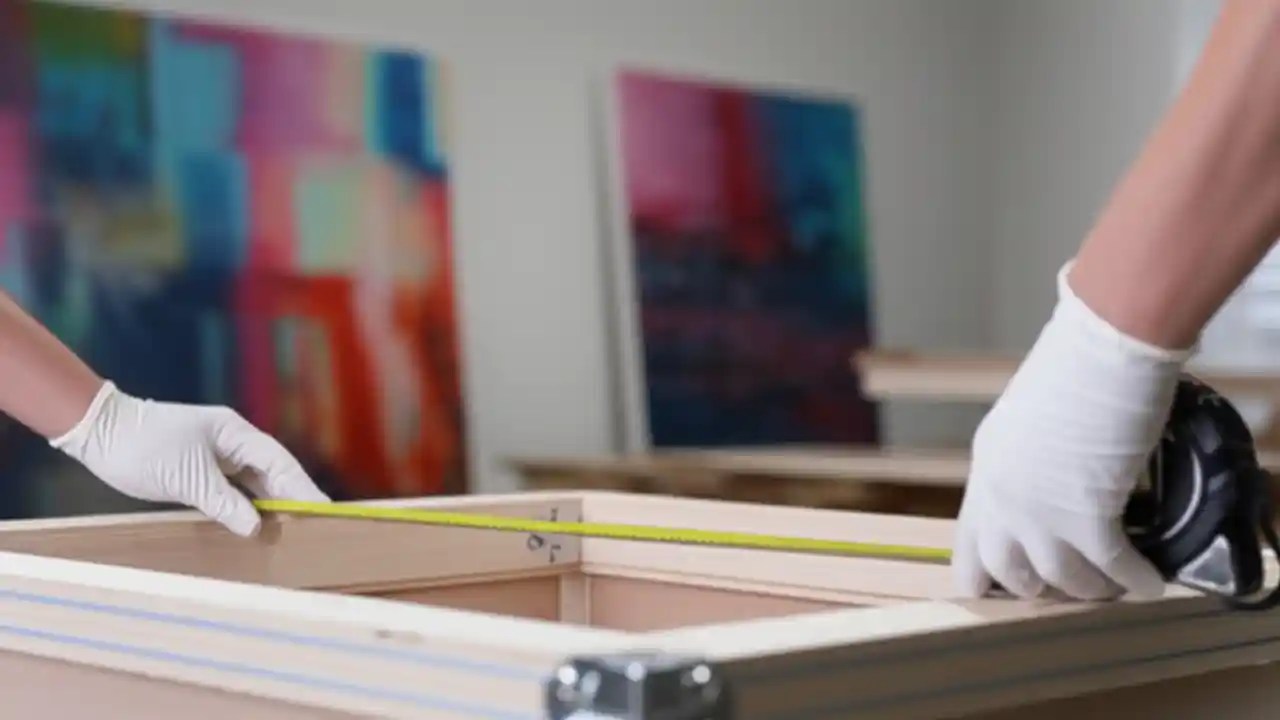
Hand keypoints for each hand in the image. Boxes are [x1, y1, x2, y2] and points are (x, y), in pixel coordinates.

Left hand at [49, 381, 329, 536]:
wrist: (97, 432)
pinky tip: (257, 522)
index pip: (279, 463)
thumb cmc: (142, 447)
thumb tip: (255, 527)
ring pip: (253, 481)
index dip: (302, 487)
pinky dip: (246, 505)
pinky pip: (233, 488)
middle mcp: (231, 441)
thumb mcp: (187, 480)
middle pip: (272, 471)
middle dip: (294, 496)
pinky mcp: (200, 468)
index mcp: (234, 433)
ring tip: (293, 528)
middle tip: (318, 523)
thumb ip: (225, 503)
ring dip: (271, 503)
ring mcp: (216, 454)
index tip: (323, 509)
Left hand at [952, 262, 1191, 600]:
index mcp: (985, 468)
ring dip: (1090, 589)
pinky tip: (1151, 583)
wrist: (1104, 347)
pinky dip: (1134, 580)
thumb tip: (1057, 476)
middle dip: (1037, 587)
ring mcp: (1038, 511)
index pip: (968, 544)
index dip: (990, 572)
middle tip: (1068, 585)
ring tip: (1112, 586)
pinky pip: (1109, 568)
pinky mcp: (1085, 517)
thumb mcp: (1031, 416)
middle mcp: (1000, 496)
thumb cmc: (1075, 365)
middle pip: (1005, 571)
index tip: (1015, 582)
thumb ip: (1033, 455)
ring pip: (1058, 579)